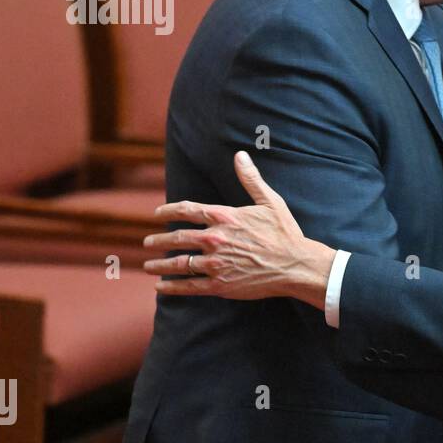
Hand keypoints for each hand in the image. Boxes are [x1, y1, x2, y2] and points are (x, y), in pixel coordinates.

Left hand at [143, 151, 335, 307]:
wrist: (295, 265)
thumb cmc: (285, 233)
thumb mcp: (270, 201)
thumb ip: (251, 179)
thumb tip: (240, 155)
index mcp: (224, 217)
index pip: (186, 210)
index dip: (168, 211)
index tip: (157, 214)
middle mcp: (214, 240)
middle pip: (176, 238)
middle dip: (158, 241)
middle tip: (148, 243)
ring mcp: (215, 264)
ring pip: (178, 263)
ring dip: (159, 265)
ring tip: (148, 265)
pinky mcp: (219, 285)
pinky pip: (188, 286)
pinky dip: (172, 287)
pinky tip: (161, 287)